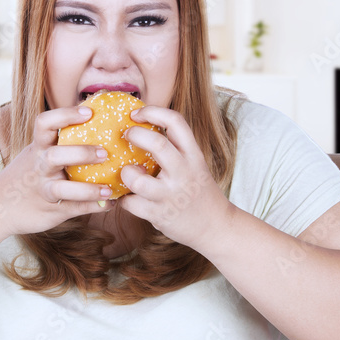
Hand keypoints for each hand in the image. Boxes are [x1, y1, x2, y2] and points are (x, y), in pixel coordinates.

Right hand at [0, 105, 115, 235]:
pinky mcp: (51, 210)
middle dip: (80, 153)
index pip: (44, 124)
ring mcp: (43, 189)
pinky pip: (74, 209)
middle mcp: (39, 167)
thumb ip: (57, 144)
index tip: (88, 112)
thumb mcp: (35, 155)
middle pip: (55, 156)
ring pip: (62, 188)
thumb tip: (98, 126)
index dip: (66, 115)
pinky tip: (110, 204)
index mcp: (37, 149)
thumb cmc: (25, 175)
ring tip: (108, 190)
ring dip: (87, 189)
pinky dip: (93, 207)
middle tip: (104, 153)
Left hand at [118, 106, 232, 249]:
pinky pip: (130, 203)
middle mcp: (184, 172)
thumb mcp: (195, 164)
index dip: (152, 111)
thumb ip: (175, 149)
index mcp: (193, 155)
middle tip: (126, 135)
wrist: (216, 227)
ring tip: (128, 173)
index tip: (137, 113)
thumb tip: (142, 127)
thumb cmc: (199, 192)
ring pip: (136, 179)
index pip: (176, 121)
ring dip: (125, 173)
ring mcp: (170, 195)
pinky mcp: (159, 215)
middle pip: (156, 143)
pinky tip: (128, 197)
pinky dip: (123, 199)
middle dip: (134, 135)